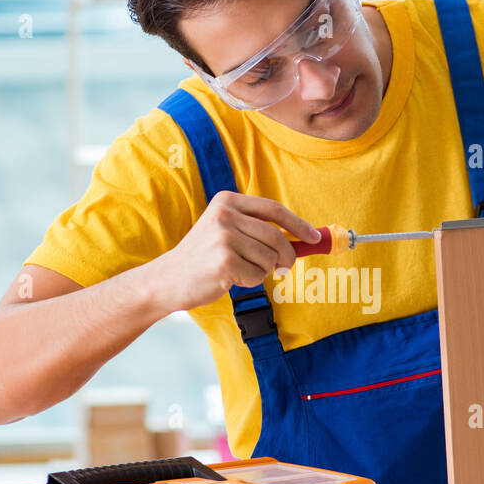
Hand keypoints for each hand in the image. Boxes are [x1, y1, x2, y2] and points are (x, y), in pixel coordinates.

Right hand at [145, 192, 320, 314]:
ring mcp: (224, 238)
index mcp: (227, 201)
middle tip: (284, 268)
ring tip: (240, 270)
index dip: (298, 224)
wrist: (169, 278)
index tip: (314, 237)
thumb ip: (257, 229)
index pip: (274, 209)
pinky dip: (250, 282)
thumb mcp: (225, 230)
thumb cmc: (203, 257)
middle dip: (287, 256)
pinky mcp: (225, 262)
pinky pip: (257, 275)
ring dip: (262, 271)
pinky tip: (230, 278)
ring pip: (269, 258)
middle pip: (277, 237)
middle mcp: (225, 215)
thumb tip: (301, 239)